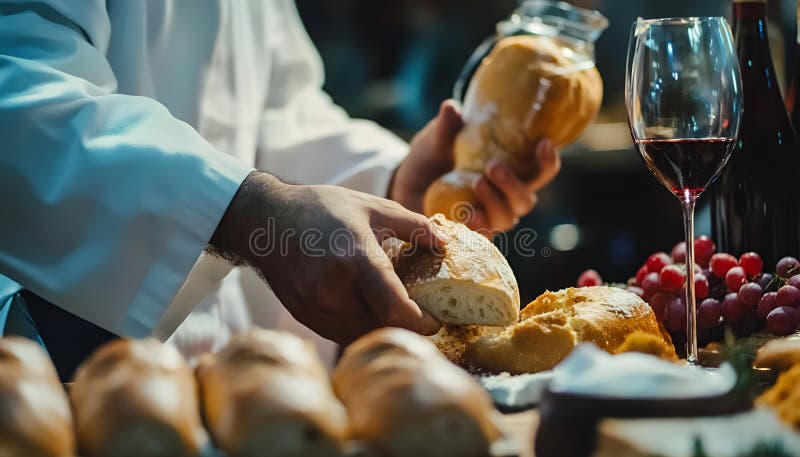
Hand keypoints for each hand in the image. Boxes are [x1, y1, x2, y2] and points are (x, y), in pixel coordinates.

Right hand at [210, 172, 443, 344]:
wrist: (267, 221)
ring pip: (362, 335)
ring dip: (384, 330)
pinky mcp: (305, 317)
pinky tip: (370, 312)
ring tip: (398, 315)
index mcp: (355, 258)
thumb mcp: (372, 207)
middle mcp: (333, 288)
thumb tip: (445, 241)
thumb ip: (413, 225)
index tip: (436, 320)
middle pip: (382, 326)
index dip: (421, 321)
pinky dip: (361, 328)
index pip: (395, 307)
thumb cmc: (322, 209)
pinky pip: (342, 334)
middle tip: (424, 319)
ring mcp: (316, 307)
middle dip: (407, 327)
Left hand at [391, 100, 560, 233]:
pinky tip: (467, 212)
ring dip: (495, 201)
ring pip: (507, 217)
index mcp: (509, 171)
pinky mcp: (469, 232)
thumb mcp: (437, 139)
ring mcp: (488, 216)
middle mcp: (504, 197)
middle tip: (493, 166)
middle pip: (526, 199)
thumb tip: (451, 108)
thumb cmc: (431, 158)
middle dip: (514, 184)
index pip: (540, 171)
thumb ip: (446, 127)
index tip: (544, 143)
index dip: (547, 160)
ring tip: (476, 182)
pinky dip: (478, 223)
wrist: (405, 184)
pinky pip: (483, 235)